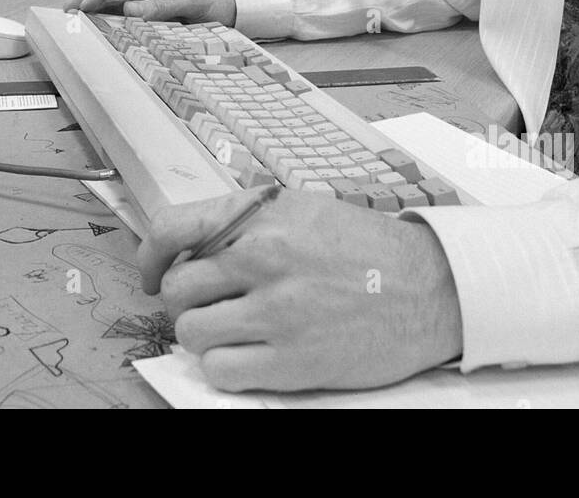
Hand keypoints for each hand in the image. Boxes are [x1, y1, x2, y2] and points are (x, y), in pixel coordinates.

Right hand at [65, 0, 236, 24]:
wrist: (234, 10)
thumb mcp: (193, 1)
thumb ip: (163, 6)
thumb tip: (131, 11)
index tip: (86, 3)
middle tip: (66, 9)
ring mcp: (148, 1)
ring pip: (114, 3)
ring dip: (94, 10)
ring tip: (73, 19)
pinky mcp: (151, 16)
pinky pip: (125, 17)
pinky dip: (109, 22)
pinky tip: (95, 28)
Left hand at [139, 189, 462, 391]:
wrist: (429, 288)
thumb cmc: (367, 249)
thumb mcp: (301, 208)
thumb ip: (243, 221)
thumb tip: (188, 245)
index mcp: (262, 216)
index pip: (172, 229)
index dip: (149, 256)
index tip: (150, 274)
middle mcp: (262, 258)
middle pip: (176, 289)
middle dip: (187, 300)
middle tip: (213, 304)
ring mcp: (276, 312)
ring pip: (191, 332)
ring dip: (205, 334)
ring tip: (235, 328)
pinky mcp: (291, 361)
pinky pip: (220, 370)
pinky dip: (226, 365)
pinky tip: (251, 353)